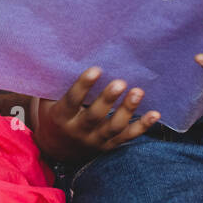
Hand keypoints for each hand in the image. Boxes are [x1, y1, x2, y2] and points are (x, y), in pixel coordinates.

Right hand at [33, 67, 159, 164]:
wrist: (56, 148)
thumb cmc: (53, 113)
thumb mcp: (47, 101)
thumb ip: (58, 84)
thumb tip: (68, 55)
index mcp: (61, 116)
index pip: (72, 101)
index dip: (83, 86)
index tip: (96, 70)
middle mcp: (78, 130)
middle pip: (95, 116)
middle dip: (108, 99)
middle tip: (120, 82)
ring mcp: (95, 140)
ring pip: (113, 127)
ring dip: (127, 110)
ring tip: (138, 92)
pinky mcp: (108, 145)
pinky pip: (127, 137)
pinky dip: (142, 126)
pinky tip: (155, 114)